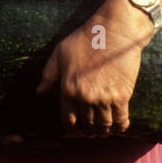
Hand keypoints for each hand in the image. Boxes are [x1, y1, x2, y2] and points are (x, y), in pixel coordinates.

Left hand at [36, 14, 144, 137]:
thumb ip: (48, 74)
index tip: (76, 127)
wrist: (115, 31)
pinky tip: (118, 127)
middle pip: (86, 125)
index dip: (72, 127)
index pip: (68, 119)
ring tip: (103, 130)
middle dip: (87, 131)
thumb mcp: (60, 52)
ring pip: (103, 126)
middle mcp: (85, 97)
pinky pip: (120, 120)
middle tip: (90, 130)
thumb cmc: (85, 39)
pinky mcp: (122, 96)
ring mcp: (104, 98)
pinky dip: (119, 127)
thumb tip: (39, 92)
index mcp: (68, 88)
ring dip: (103, 131)